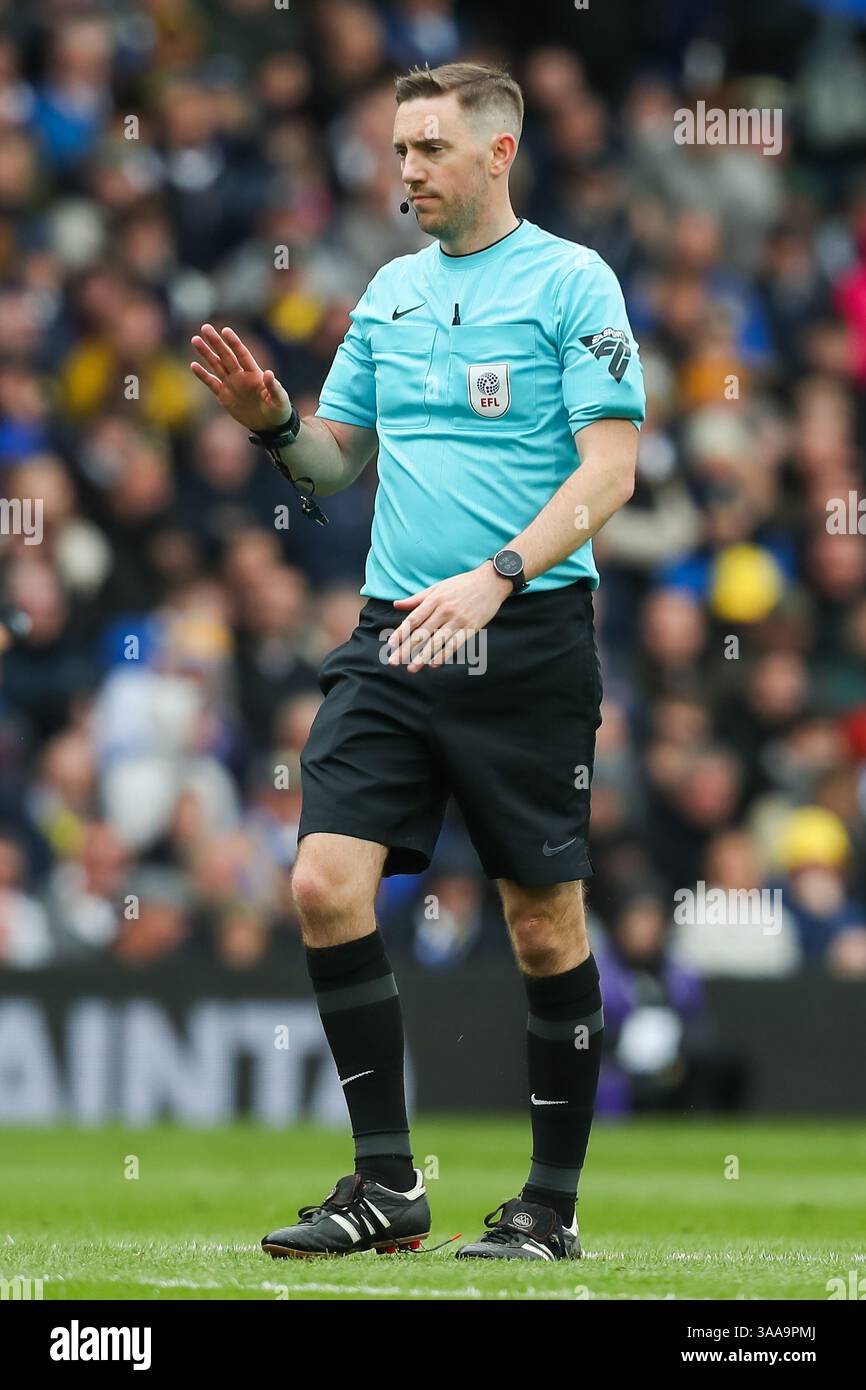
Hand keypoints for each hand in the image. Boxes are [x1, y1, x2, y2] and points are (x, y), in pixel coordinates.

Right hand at [189, 324, 290, 431]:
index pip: (242, 354)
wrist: (269, 425)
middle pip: (226, 356)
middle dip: (216, 342)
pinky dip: (203, 375)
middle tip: (205, 328)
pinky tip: (193, 365)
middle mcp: (241, 375)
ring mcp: (231, 384)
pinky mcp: (224, 396)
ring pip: (216, 365)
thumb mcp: (279, 400)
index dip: (234, 343)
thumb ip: (273, 387)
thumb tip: (269, 373)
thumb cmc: (278, 410)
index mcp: (254, 373)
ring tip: (195, 340)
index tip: (225, 331)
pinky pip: (211, 383)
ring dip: (206, 353)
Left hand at [387, 563, 510, 672]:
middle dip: (406, 649)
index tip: (391, 644)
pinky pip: (455, 644)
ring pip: (437, 642)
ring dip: (423, 657)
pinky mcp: (471, 628)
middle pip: (422, 633)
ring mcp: (458, 620)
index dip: (401, 632)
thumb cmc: (462, 584)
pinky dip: (444, 655)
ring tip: (411, 668)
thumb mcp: (438, 587)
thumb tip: (396, 605)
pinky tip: (433, 664)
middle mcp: (445, 610)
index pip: (413, 619)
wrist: (491, 582)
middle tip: (393, 661)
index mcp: (434, 600)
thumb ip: (417, 599)